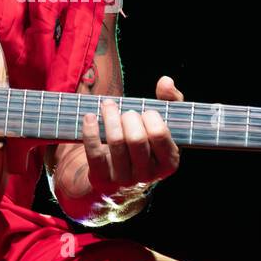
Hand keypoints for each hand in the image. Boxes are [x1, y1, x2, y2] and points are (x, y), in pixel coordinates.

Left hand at [80, 75, 183, 194]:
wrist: (118, 171)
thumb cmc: (144, 140)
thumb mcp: (162, 123)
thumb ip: (170, 100)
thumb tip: (166, 81)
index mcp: (168, 162)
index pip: (159, 134)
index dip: (150, 117)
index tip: (145, 112)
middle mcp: (148, 175)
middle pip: (136, 138)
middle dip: (129, 117)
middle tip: (126, 112)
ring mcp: (125, 179)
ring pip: (116, 142)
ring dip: (110, 117)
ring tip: (107, 105)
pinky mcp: (103, 179)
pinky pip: (94, 152)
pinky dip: (91, 130)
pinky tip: (90, 117)